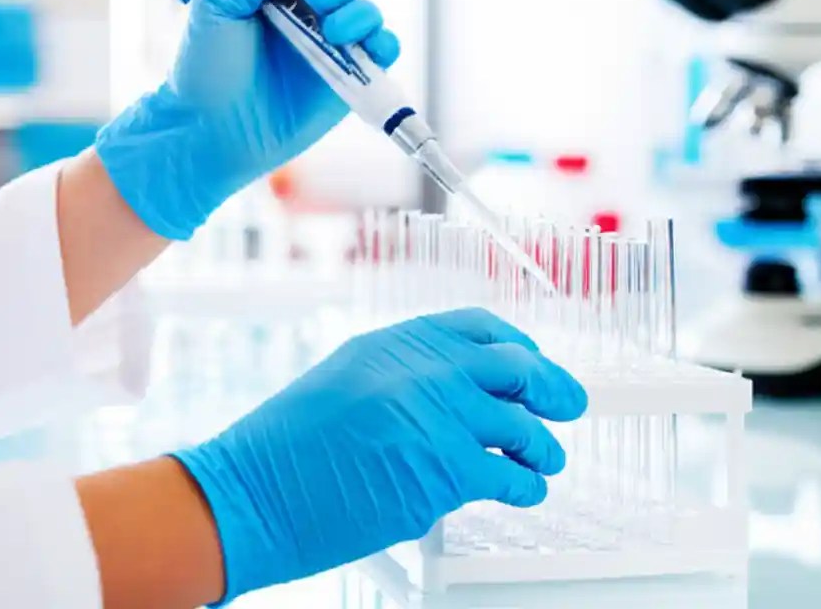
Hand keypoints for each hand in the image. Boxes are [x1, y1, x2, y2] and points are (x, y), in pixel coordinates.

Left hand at [95, 0, 399, 239]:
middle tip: (317, 3)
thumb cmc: (205, 69)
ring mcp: (328, 50)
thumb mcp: (221, 5)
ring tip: (335, 33)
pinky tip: (370, 49)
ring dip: (361, 15)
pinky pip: (382, 55)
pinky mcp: (348, 82)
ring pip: (367, 15)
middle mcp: (304, 17)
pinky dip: (386, 45)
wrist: (211, 132)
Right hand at [171, 309, 588, 603]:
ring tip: (548, 458)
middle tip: (570, 404)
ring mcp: (436, 416)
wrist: (250, 493)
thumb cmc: (286, 451)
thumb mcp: (346, 381)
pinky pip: (509, 474)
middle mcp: (423, 370)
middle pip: (516, 367)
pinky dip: (527, 485)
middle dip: (552, 386)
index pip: (480, 328)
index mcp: (397, 342)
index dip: (519, 345)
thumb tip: (460, 393)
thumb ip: (405, 376)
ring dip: (544, 445)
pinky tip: (528, 490)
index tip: (535, 361)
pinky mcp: (443, 471)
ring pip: (522, 424)